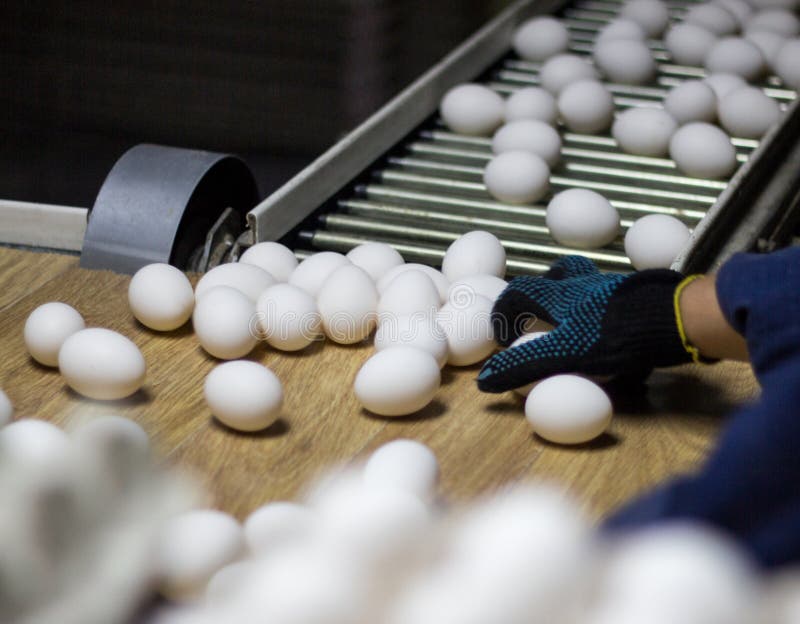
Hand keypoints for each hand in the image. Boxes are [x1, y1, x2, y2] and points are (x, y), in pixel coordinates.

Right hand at [477, 256, 692, 392]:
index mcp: (560, 296)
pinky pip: (618, 299)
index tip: (508, 338)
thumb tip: (484, 381)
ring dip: (578, 296)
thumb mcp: (564, 355)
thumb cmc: (616, 336)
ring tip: (580, 323)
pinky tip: (620, 338)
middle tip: (542, 316)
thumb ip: (524, 366)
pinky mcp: (642, 296)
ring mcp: (615, 287)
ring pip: (590, 282)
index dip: (506, 311)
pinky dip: (611, 313)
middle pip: (558, 274)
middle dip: (544, 291)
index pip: (521, 291)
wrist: (677, 318)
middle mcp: (585, 285)